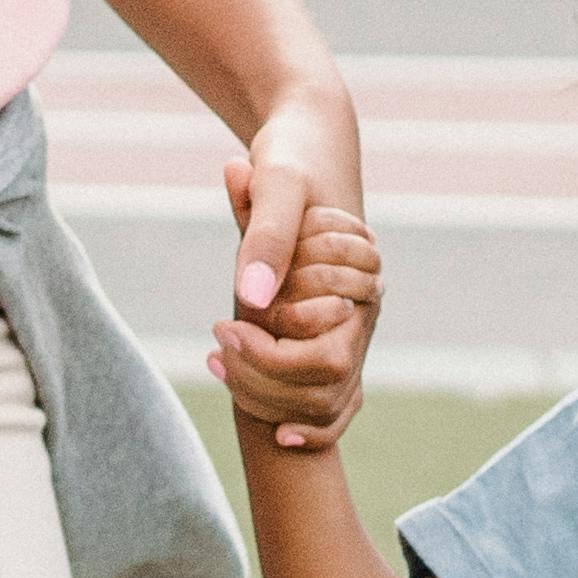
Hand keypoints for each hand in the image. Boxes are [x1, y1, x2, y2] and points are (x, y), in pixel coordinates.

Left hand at [216, 104, 367, 457]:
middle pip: (327, 386)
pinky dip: (309, 426)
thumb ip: (266, 232)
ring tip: (216, 362)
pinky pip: (335, 403)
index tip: (220, 332)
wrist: (309, 143)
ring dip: (269, 398)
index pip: (324, 358)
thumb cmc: (292, 159)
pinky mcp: (335, 333)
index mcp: (360, 280)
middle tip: (213, 350)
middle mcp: (364, 308)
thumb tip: (252, 298)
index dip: (269, 359)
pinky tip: (274, 434)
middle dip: (264, 381)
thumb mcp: (276, 184)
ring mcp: (353, 324)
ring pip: (328, 402)